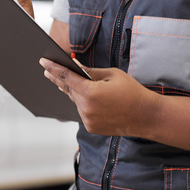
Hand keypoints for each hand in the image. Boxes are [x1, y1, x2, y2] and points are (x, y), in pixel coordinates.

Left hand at [40, 58, 157, 136]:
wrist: (146, 115)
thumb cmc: (131, 91)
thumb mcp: (112, 75)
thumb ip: (90, 71)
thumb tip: (74, 65)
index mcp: (90, 92)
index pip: (66, 77)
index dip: (53, 68)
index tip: (43, 61)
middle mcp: (86, 108)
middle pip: (68, 90)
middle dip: (59, 80)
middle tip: (47, 70)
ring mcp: (88, 120)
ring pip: (75, 101)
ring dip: (75, 92)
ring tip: (77, 84)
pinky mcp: (91, 127)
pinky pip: (82, 111)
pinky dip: (84, 104)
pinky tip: (92, 99)